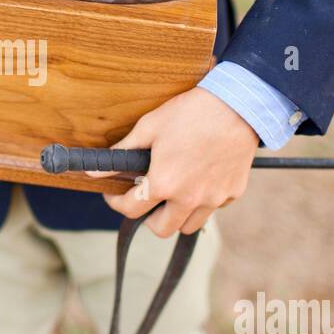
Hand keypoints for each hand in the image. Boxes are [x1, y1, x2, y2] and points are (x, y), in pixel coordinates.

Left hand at [87, 86, 258, 236]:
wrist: (239, 105)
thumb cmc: (191, 112)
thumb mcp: (149, 127)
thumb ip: (122, 152)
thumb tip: (94, 169)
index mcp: (164, 184)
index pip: (130, 210)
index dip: (115, 202)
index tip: (114, 195)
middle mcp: (189, 199)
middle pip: (161, 229)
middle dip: (147, 217)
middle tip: (145, 198)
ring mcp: (213, 199)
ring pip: (188, 225)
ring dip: (176, 216)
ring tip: (172, 194)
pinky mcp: (233, 193)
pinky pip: (213, 209)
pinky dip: (202, 202)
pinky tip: (198, 181)